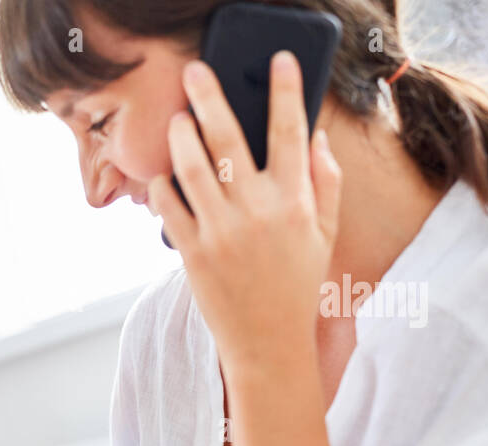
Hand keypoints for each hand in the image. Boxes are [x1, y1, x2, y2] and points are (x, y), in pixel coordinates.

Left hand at [149, 52, 342, 365]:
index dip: (285, 91)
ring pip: (192, 168)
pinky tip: (163, 176)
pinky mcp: (193, 253)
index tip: (278, 61)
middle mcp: (258, 212)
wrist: (268, 342)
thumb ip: (325, 183)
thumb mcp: (324, 234)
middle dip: (210, 98)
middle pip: (229, 140)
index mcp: (295, 202)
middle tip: (194, 72)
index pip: (290, 133)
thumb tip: (316, 138)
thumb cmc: (296, 285)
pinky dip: (163, 186)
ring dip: (180, 137)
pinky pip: (169, 207)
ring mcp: (222, 232)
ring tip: (177, 120)